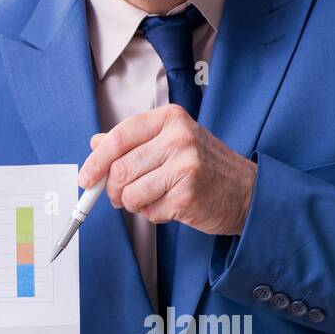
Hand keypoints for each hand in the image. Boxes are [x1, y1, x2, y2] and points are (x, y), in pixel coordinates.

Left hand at [79, 103, 256, 235]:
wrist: (248, 192)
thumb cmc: (205, 166)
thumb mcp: (170, 142)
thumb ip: (132, 141)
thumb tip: (96, 144)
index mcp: (169, 119)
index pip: (118, 138)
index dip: (96, 161)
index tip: (86, 178)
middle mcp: (178, 138)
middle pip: (119, 170)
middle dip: (112, 189)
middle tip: (119, 196)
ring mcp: (185, 166)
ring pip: (130, 193)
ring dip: (133, 204)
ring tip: (152, 198)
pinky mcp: (187, 195)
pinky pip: (149, 211)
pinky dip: (153, 214)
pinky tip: (171, 204)